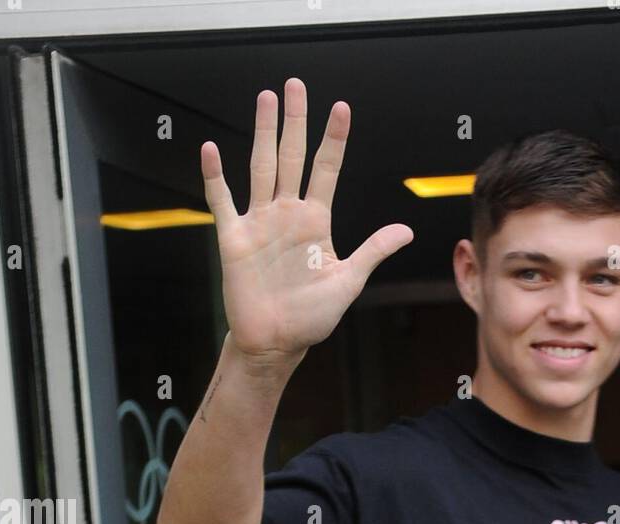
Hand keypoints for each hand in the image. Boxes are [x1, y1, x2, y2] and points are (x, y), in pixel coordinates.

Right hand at [200, 78, 413, 359]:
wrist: (277, 343)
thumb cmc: (311, 317)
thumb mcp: (347, 282)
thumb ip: (373, 251)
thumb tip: (407, 231)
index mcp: (315, 221)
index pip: (326, 170)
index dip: (333, 139)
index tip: (341, 108)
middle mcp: (287, 214)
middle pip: (292, 157)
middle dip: (294, 121)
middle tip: (294, 84)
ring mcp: (259, 223)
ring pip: (261, 167)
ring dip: (262, 133)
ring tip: (265, 99)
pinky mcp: (234, 239)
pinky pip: (223, 202)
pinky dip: (216, 177)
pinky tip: (211, 150)